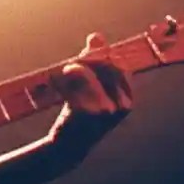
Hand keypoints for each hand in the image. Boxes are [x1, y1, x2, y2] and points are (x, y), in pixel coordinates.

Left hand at [47, 32, 133, 164]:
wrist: (69, 147)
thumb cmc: (82, 115)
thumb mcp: (93, 90)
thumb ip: (96, 63)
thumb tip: (97, 36)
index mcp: (128, 99)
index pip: (118, 66)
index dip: (101, 57)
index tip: (83, 57)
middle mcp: (122, 105)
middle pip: (105, 66)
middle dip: (87, 60)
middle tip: (70, 65)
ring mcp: (107, 109)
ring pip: (89, 72)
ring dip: (73, 69)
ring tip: (63, 75)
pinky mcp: (89, 111)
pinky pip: (75, 83)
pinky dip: (63, 78)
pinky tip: (55, 80)